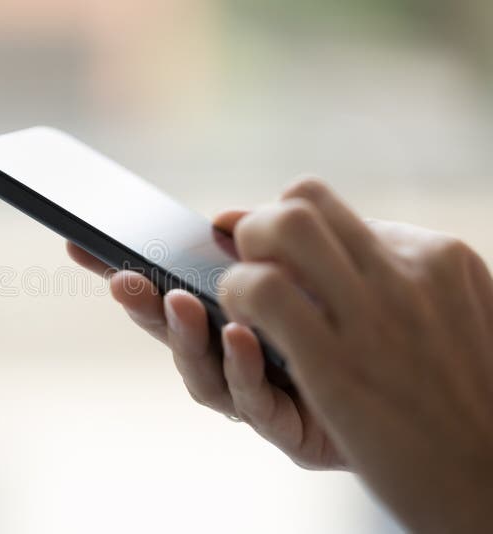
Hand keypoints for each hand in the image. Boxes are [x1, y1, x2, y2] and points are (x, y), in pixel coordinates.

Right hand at [66, 210, 344, 470]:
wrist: (420, 399)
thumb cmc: (360, 326)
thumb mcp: (314, 270)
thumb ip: (269, 246)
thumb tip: (222, 221)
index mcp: (233, 316)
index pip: (170, 290)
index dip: (128, 270)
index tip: (80, 246)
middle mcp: (233, 357)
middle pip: (175, 334)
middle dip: (144, 307)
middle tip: (123, 279)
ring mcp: (255, 395)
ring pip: (204, 375)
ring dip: (186, 337)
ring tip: (179, 303)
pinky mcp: (286, 429)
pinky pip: (256, 403)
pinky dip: (242, 368)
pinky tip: (241, 337)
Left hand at [216, 179, 492, 532]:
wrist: (490, 482)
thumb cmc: (451, 399)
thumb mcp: (435, 315)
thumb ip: (367, 270)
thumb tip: (289, 231)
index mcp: (434, 256)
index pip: (326, 205)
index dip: (280, 223)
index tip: (265, 256)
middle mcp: (406, 273)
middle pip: (300, 202)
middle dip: (255, 229)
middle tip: (247, 273)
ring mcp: (373, 316)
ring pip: (281, 230)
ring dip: (242, 263)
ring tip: (241, 303)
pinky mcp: (336, 365)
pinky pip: (265, 293)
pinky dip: (238, 299)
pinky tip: (242, 331)